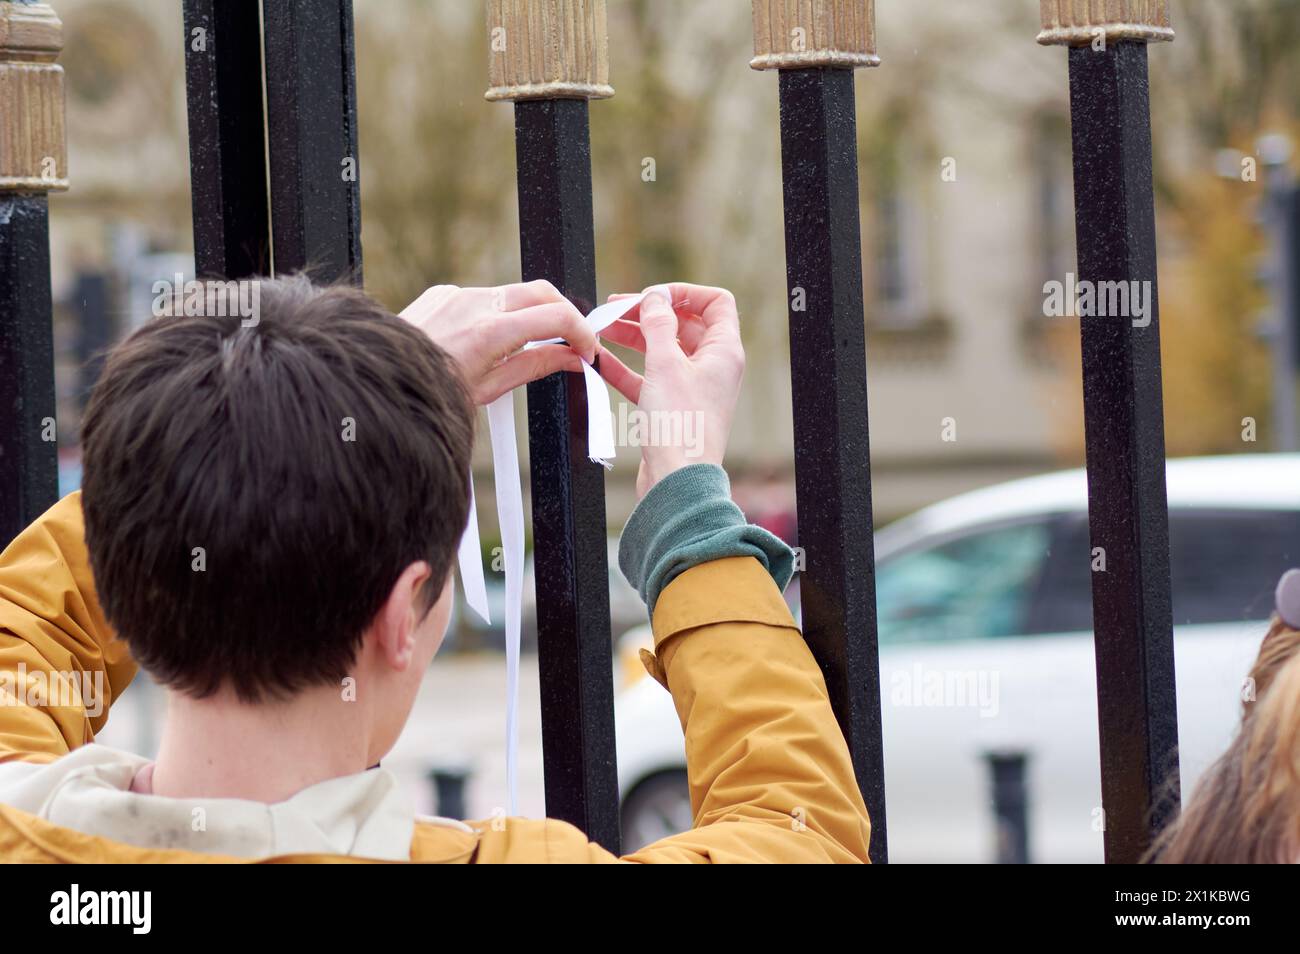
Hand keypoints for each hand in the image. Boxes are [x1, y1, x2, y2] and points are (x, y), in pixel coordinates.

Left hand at [399, 280, 597, 404]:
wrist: (381, 382)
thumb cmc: (431, 393)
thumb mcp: (490, 389)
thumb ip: (536, 366)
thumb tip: (572, 358)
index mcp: (491, 332)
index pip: (557, 316)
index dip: (581, 332)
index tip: (586, 350)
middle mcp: (475, 303)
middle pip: (542, 292)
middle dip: (564, 313)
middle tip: (572, 341)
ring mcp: (458, 293)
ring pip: (512, 295)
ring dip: (528, 316)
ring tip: (524, 350)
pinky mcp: (443, 292)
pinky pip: (482, 298)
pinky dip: (496, 315)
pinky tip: (483, 342)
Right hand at [597, 284, 743, 497]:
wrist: (676, 480)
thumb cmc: (680, 425)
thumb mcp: (665, 364)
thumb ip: (658, 325)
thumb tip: (655, 297)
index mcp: (724, 351)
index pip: (715, 303)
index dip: (684, 293)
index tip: (652, 295)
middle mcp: (712, 367)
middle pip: (682, 324)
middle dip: (648, 313)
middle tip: (615, 308)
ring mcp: (693, 387)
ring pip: (662, 350)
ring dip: (633, 337)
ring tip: (602, 328)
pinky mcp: (673, 407)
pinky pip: (649, 377)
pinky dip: (626, 367)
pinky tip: (599, 360)